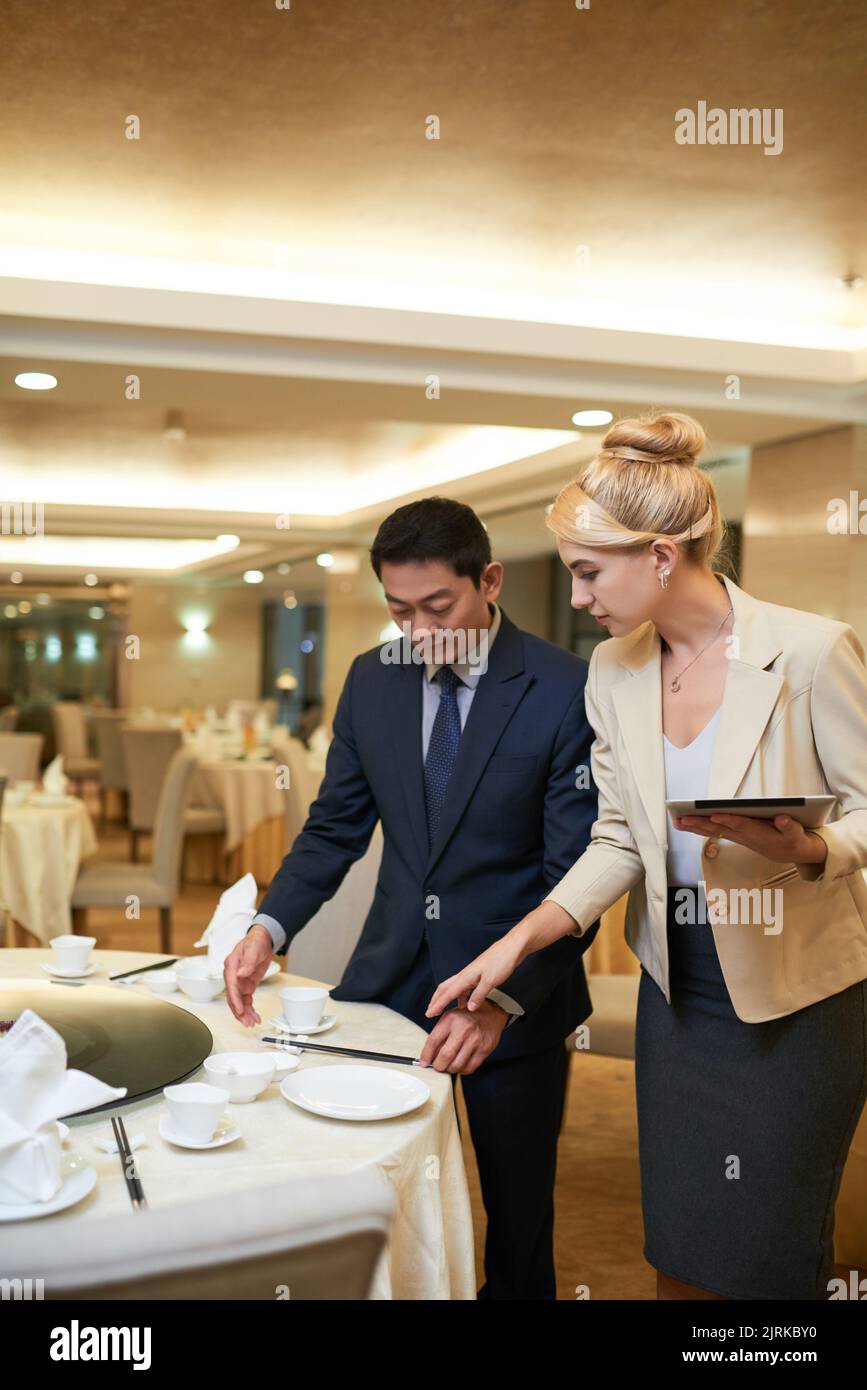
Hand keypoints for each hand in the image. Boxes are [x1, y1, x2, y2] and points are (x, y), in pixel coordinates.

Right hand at [224, 926, 274, 1025]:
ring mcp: (239, 981)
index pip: (231, 986)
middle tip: (247, 1022)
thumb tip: (240, 974)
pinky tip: (254, 1016)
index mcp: (231, 966)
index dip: (235, 1000)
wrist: (263, 939)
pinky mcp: (246, 985)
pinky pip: (246, 1000)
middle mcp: (233, 975)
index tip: (240, 1010)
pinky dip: (249, 1009)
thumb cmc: (256, 941)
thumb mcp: (253, 949)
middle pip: (233, 997)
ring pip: (239, 1001)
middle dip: (239, 1011)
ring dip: (245, 1013)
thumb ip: (248, 962)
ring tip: (252, 1023)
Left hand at [418, 1001, 509, 1073]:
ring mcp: (475, 1040)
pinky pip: (469, 1068)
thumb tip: (429, 1055)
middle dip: (438, 1066)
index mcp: (451, 1019)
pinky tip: (460, 1065)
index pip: (433, 1041)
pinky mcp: (484, 1049)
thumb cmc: (467, 1016)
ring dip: (449, 1070)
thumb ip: (439, 1034)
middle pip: (445, 1056)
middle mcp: (463, 1029)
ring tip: (448, 1066)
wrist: (492, 1013)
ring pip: (457, 1065)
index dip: (426, 1055)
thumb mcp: (450, 1017)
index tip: (424, 1062)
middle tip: (437, 1066)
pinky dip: (461, 1070)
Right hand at [425, 930, 524, 1019]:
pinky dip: (460, 996)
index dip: (437, 1004)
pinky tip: (464, 1003)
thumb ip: (479, 995)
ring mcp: (471, 974)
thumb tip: (468, 1008)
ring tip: (443, 1009)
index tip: (428, 1014)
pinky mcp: (478, 974)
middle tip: (430, 1011)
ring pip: (453, 986)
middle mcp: (466, 974)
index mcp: (466, 976)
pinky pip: (463, 987)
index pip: (448, 993)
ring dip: (446, 997)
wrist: (511, 948)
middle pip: (445, 987)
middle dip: (436, 1000)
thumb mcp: (491, 981)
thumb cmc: (502, 961)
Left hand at [673, 813, 827, 865]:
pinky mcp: (737, 836)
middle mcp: (745, 836)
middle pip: (720, 828)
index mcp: (760, 833)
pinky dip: (701, 828)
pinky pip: (715, 831)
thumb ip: (790, 826)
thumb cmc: (794, 840)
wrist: (792, 853)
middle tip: (682, 819)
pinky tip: (688, 824)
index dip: (728, 819)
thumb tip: (782, 817)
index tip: (714, 814)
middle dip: (700, 823)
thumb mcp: (797, 834)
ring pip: (714, 831)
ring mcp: (739, 837)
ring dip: (695, 827)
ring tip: (677, 821)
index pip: (741, 824)